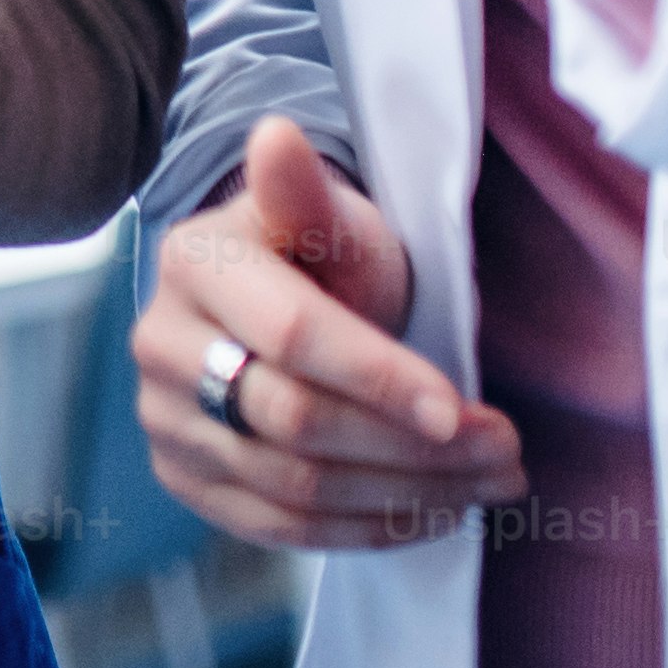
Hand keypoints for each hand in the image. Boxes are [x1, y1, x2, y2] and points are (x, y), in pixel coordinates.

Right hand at [135, 119, 524, 551]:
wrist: (278, 303)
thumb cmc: (321, 255)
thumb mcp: (330, 216)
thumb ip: (305, 192)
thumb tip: (277, 136)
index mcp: (194, 262)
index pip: (292, 336)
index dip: (379, 377)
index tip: (462, 409)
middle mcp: (161, 344)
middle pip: (295, 423)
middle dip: (413, 449)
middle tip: (505, 453)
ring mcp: (164, 419)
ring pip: (292, 488)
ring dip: (405, 497)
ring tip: (488, 484)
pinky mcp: (183, 477)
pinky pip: (276, 529)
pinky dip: (364, 531)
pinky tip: (430, 513)